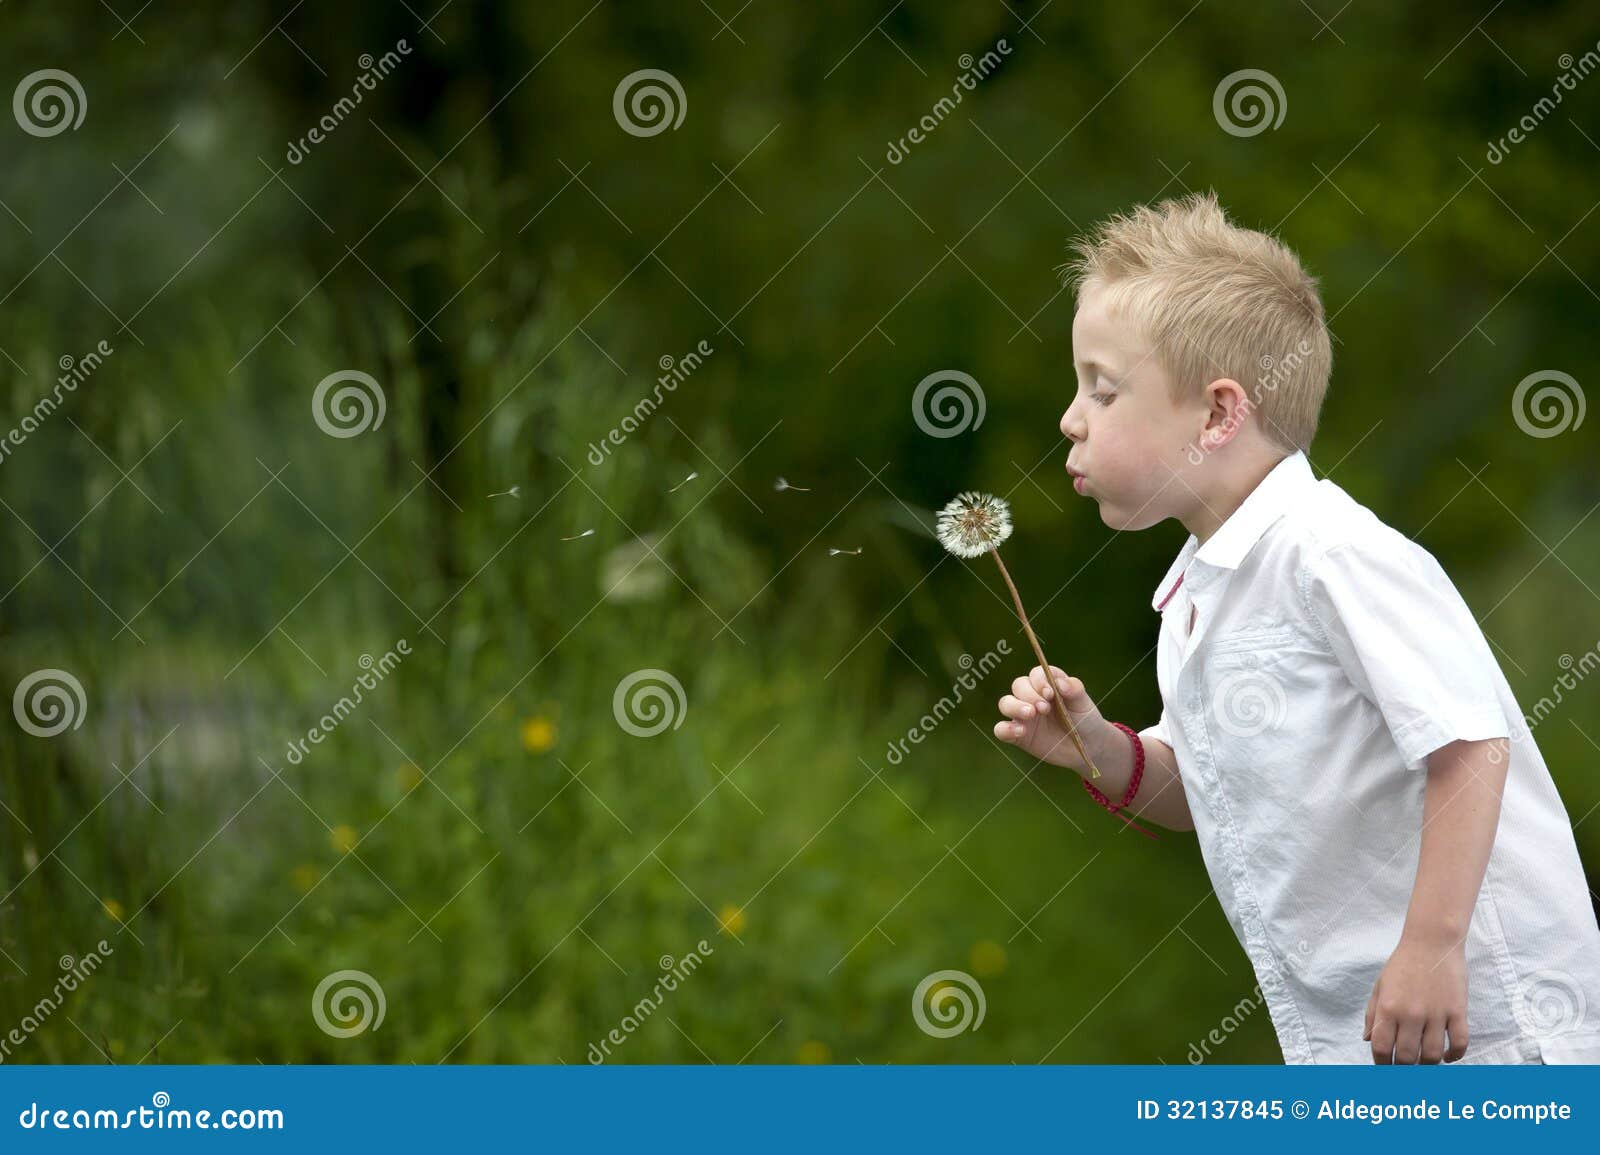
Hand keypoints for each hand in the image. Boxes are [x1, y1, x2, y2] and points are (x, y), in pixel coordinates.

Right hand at [994, 664, 1114, 774]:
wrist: (1087, 748)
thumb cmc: (1085, 720)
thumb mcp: (1084, 703)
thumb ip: (1074, 689)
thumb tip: (1060, 683)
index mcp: (1048, 685)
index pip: (1036, 674)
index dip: (1040, 681)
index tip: (1050, 693)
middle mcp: (1032, 697)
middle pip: (1018, 685)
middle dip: (1029, 695)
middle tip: (1044, 708)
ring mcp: (1023, 716)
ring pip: (1005, 703)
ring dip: (1014, 707)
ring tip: (1030, 715)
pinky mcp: (1018, 735)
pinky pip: (1001, 729)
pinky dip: (1005, 729)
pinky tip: (1019, 731)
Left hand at [1363, 929, 1468, 1062]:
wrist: (1431, 942)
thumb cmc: (1403, 964)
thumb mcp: (1380, 986)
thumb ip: (1372, 1014)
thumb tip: (1367, 1040)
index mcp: (1387, 1007)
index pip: (1381, 1047)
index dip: (1381, 1063)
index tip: (1385, 1068)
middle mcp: (1410, 1013)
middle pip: (1406, 1057)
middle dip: (1404, 1068)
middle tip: (1406, 1068)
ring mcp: (1435, 1013)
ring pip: (1432, 1055)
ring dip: (1427, 1065)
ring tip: (1424, 1063)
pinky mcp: (1458, 1011)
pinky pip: (1459, 1043)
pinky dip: (1454, 1056)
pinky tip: (1447, 1057)